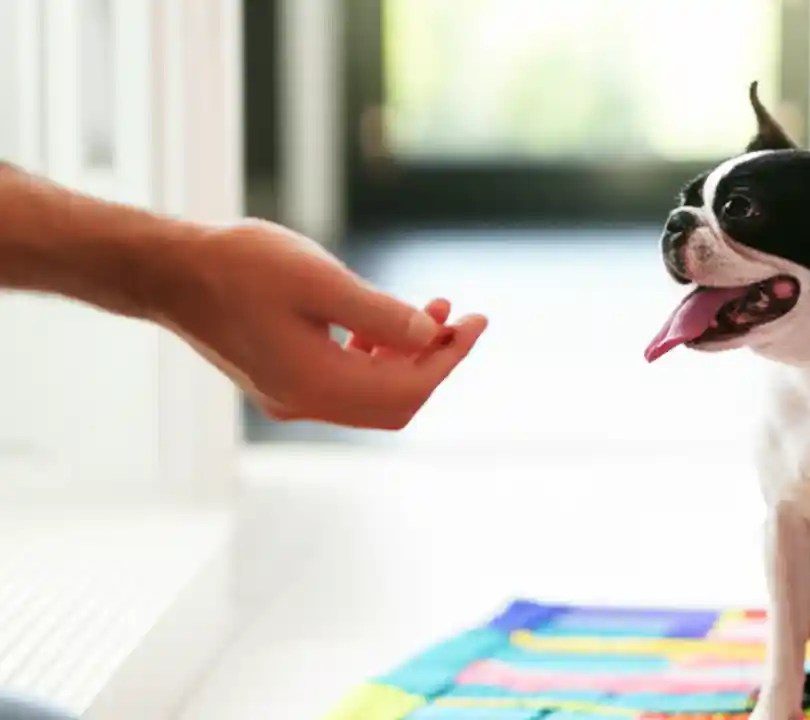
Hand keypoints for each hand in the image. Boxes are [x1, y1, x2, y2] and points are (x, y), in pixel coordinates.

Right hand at [153, 220, 486, 428]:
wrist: (168, 272)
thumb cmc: (238, 266)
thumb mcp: (319, 280)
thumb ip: (378, 313)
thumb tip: (430, 335)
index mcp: (316, 383)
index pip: (409, 388)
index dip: (450, 356)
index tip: (477, 320)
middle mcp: (304, 402)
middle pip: (397, 402)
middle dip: (435, 361)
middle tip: (459, 317)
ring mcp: (290, 397)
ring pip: (373, 395)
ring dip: (408, 356)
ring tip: (432, 308)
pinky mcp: (281, 382)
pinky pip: (346, 384)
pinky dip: (376, 357)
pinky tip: (386, 321)